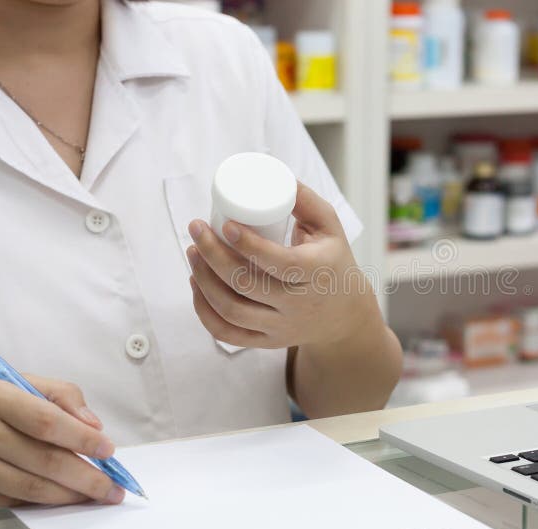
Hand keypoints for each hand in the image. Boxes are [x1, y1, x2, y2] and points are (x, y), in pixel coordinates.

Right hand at [0, 376, 123, 507]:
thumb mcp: (24, 383)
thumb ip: (64, 395)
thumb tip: (94, 425)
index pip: (48, 422)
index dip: (82, 438)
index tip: (108, 450)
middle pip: (44, 460)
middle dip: (86, 477)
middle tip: (112, 487)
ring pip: (29, 487)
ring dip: (68, 495)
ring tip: (94, 495)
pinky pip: (10, 500)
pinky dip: (40, 501)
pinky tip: (61, 496)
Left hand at [187, 182, 378, 349]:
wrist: (344, 314)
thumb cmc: (333, 261)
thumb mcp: (330, 227)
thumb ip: (306, 200)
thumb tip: (277, 176)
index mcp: (317, 272)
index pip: (279, 262)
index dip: (248, 245)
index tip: (225, 224)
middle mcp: (299, 305)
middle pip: (247, 285)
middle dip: (213, 256)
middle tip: (197, 230)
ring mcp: (282, 327)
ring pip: (231, 311)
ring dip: (203, 282)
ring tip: (193, 253)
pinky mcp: (268, 342)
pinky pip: (228, 334)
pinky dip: (204, 313)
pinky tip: (196, 286)